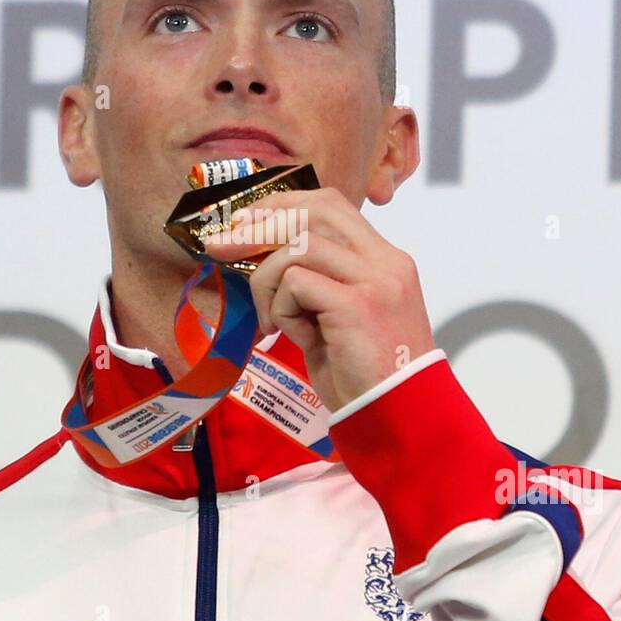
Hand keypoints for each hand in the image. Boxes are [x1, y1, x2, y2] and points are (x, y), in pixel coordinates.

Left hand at [201, 187, 436, 411]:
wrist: (399, 416)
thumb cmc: (364, 374)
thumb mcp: (342, 316)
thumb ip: (317, 281)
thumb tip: (259, 253)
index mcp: (385, 260)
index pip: (330, 205)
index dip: (282, 205)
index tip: (246, 222)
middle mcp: (385, 261)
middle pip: (312, 212)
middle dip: (259, 226)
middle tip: (222, 246)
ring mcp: (374, 280)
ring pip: (298, 246)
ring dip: (267, 281)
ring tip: (272, 320)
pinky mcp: (356, 305)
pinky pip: (296, 284)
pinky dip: (281, 309)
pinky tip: (293, 336)